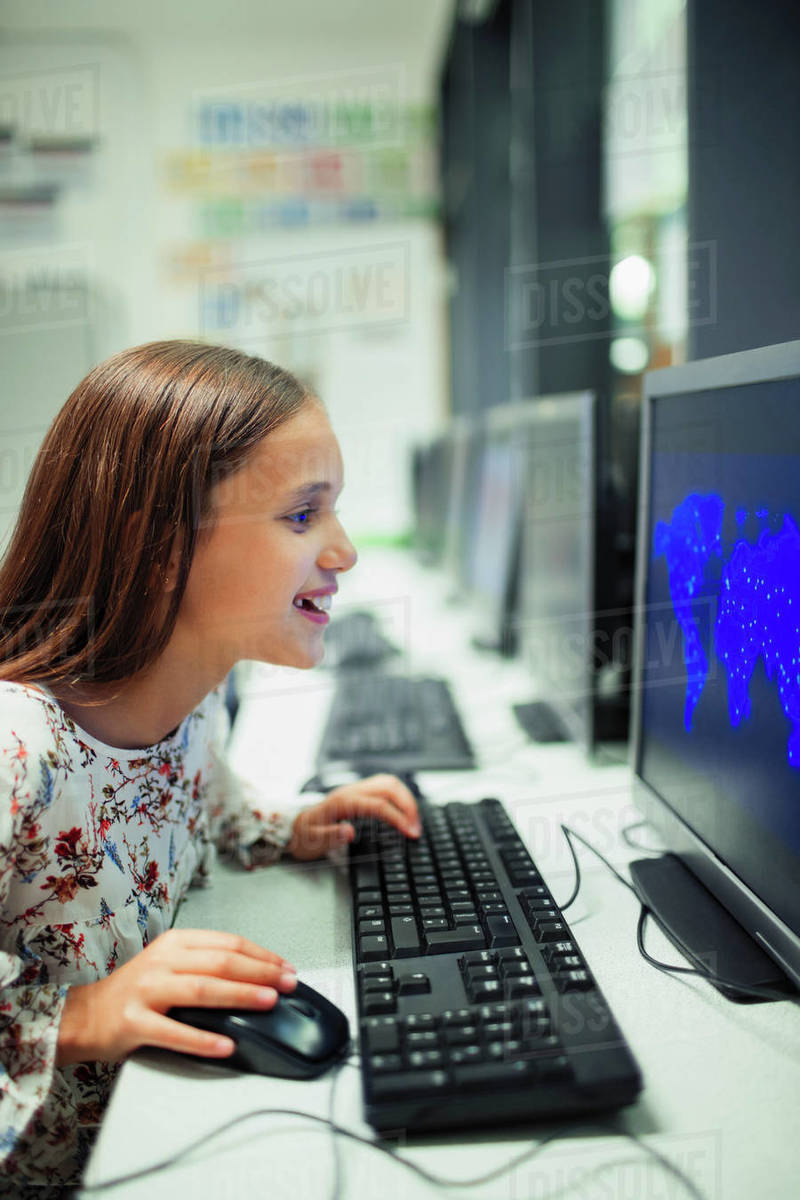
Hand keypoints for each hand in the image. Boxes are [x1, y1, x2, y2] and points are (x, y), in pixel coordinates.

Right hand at [55, 928, 297, 1065]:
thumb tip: (255, 974)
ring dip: (239, 995)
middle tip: (287, 984)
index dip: (261, 954)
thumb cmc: (134, 991)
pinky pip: (174, 1032)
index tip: (285, 967)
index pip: (227, 943)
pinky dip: (203, 1039)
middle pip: (220, 962)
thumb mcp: (170, 964)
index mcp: (175, 943)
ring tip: (267, 1002)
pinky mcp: (134, 1022)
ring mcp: (146, 991)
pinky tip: (226, 1044)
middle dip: (260, 972)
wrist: (85, 1015)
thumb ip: (205, 964)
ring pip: (201, 989)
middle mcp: (162, 962)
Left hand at [286, 773, 420, 860]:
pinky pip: (384, 786)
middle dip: (408, 805)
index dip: (398, 817)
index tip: (410, 832)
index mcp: (342, 802)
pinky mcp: (359, 792)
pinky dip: (399, 796)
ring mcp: (355, 789)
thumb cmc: (302, 835)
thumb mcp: (311, 843)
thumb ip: (329, 837)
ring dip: (405, 798)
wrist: (292, 826)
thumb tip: (349, 832)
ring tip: (413, 820)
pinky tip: (403, 811)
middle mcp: (351, 791)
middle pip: (388, 787)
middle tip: (416, 828)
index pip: (378, 805)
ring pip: (389, 782)